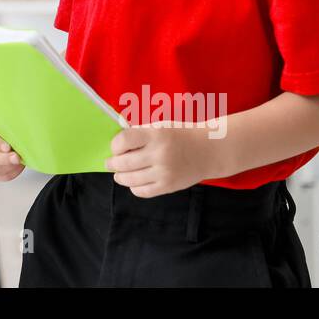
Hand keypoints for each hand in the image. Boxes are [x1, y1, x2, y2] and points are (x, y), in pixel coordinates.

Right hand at [0, 116, 24, 180]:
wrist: (6, 133)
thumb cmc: (6, 123)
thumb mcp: (5, 118)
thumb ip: (8, 120)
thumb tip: (19, 124)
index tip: (7, 147)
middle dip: (3, 157)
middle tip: (16, 157)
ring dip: (7, 166)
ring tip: (19, 162)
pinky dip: (9, 172)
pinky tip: (17, 166)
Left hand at [105, 122, 222, 196]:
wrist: (209, 150)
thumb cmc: (181, 135)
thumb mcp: (160, 126)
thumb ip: (140, 133)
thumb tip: (116, 144)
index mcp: (155, 135)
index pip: (123, 140)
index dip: (115, 145)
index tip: (116, 147)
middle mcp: (159, 154)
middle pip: (123, 163)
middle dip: (112, 164)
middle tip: (109, 163)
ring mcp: (164, 172)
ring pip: (130, 179)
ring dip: (120, 177)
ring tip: (118, 174)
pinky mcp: (168, 186)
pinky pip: (143, 191)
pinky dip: (134, 188)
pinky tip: (134, 182)